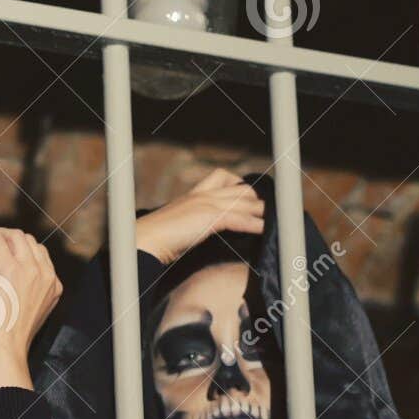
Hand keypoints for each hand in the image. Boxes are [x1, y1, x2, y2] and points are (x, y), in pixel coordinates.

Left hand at [0, 221, 61, 391]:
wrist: (3, 352)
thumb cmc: (8, 344)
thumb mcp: (28, 318)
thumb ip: (26, 300)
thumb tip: (9, 290)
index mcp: (52, 288)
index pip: (40, 255)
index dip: (21, 249)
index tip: (7, 249)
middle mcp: (44, 275)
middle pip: (29, 241)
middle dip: (10, 236)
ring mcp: (27, 269)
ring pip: (15, 236)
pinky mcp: (6, 267)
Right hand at [135, 168, 264, 263]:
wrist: (144, 241)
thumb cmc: (154, 239)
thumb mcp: (176, 226)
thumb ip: (191, 224)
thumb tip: (198, 234)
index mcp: (193, 195)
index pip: (223, 177)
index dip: (239, 186)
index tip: (249, 197)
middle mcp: (202, 195)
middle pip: (241, 189)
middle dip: (256, 201)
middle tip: (268, 213)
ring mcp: (207, 204)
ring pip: (245, 201)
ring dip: (261, 212)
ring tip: (275, 222)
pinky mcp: (210, 218)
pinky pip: (240, 219)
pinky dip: (255, 225)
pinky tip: (264, 231)